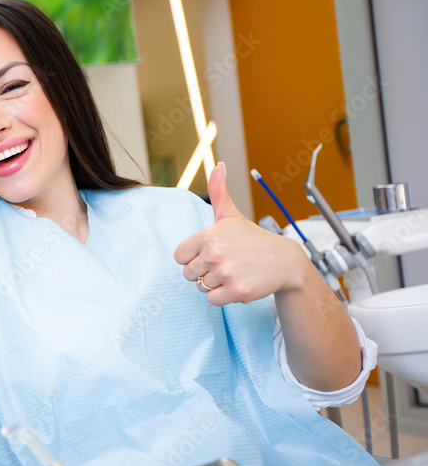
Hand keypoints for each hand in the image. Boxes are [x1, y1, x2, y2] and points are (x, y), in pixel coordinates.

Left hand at [174, 162, 308, 305]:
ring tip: (235, 272)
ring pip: (202, 287)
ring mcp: (227, 273)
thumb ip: (218, 192)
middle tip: (226, 263)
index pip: (180, 257)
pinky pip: (213, 300)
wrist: (286, 262)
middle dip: (205, 272)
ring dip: (216, 284)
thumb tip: (218, 165)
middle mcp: (215, 253)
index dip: (193, 257)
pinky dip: (224, 296)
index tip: (211, 253)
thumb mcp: (232, 216)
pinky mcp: (237, 291)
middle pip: (188, 274)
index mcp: (209, 235)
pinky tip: (239, 283)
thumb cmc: (253, 240)